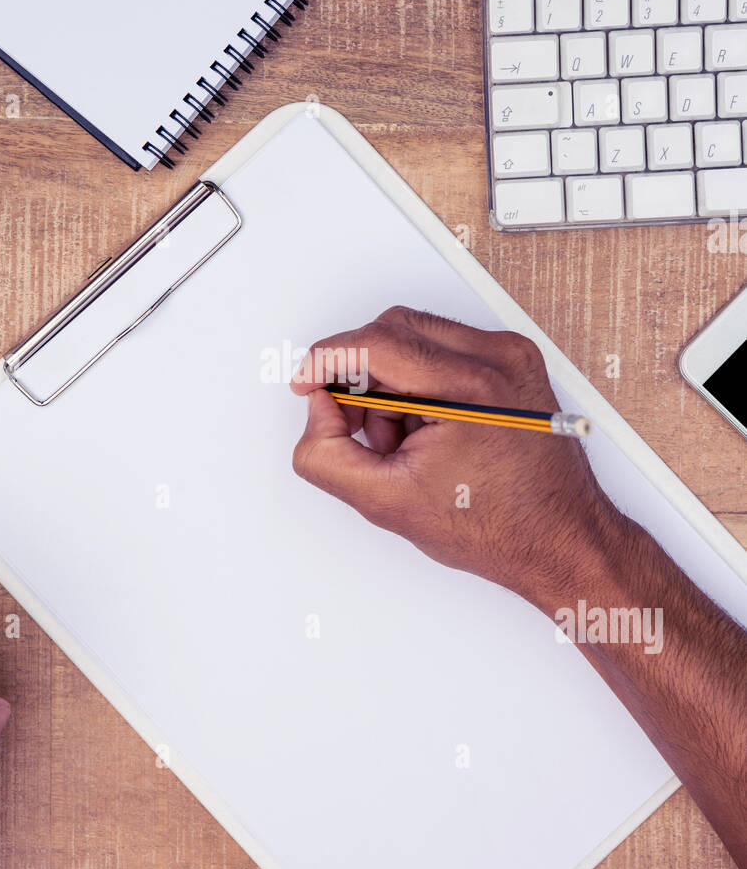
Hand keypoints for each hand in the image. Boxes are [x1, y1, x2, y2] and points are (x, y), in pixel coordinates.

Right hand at [290, 306, 621, 606]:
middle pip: (394, 329)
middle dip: (358, 373)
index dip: (326, 360)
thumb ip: (327, 455)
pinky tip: (424, 429)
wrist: (562, 540)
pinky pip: (445, 350)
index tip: (306, 384)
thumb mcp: (387, 503)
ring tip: (399, 439)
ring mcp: (511, 356)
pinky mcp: (515, 363)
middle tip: (351, 424)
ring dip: (389, 380)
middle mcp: (498, 358)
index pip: (375, 342)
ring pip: (417, 336)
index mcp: (470, 386)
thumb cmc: (500, 527)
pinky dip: (420, 382)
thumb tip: (318, 412)